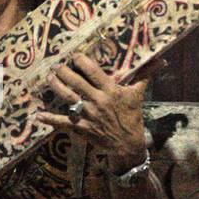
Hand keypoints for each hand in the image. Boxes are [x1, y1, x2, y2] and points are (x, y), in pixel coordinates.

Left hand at [35, 53, 159, 170]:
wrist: (128, 144)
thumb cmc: (132, 116)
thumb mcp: (138, 94)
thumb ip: (145, 74)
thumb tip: (161, 59)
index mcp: (111, 91)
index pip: (93, 72)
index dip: (81, 61)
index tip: (74, 55)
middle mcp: (98, 101)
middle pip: (77, 83)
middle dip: (64, 72)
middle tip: (55, 64)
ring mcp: (88, 115)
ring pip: (68, 98)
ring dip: (56, 87)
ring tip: (48, 77)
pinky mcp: (82, 128)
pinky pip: (63, 122)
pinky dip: (50, 119)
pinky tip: (38, 114)